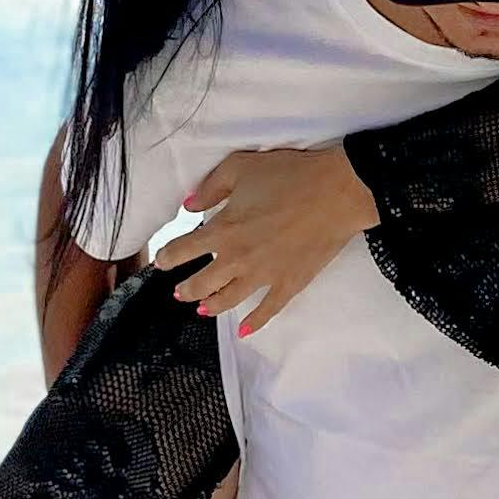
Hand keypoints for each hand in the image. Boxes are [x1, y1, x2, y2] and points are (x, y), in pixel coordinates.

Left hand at [151, 143, 378, 332]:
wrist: (336, 192)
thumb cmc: (290, 175)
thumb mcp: (241, 168)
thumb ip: (210, 188)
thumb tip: (188, 205)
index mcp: (223, 230)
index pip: (182, 250)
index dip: (167, 257)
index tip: (162, 260)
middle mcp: (237, 259)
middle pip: (200, 283)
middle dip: (184, 289)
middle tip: (178, 292)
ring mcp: (263, 276)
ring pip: (227, 300)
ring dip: (210, 306)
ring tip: (201, 309)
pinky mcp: (288, 284)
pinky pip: (267, 311)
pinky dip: (253, 323)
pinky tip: (243, 331)